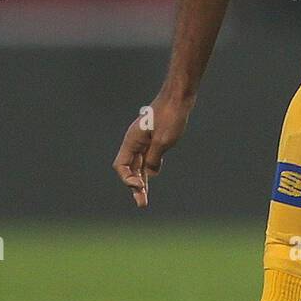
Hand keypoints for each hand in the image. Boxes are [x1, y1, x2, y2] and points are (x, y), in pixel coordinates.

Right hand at [112, 93, 192, 207]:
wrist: (179, 97)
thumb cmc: (170, 117)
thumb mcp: (163, 142)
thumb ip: (154, 159)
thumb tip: (151, 173)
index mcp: (132, 140)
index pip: (121, 166)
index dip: (128, 179)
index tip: (141, 185)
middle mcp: (135, 140)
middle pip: (129, 168)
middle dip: (134, 185)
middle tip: (142, 203)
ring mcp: (144, 139)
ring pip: (139, 163)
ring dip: (142, 179)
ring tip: (143, 197)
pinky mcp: (154, 137)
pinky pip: (147, 156)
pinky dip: (149, 167)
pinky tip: (153, 175)